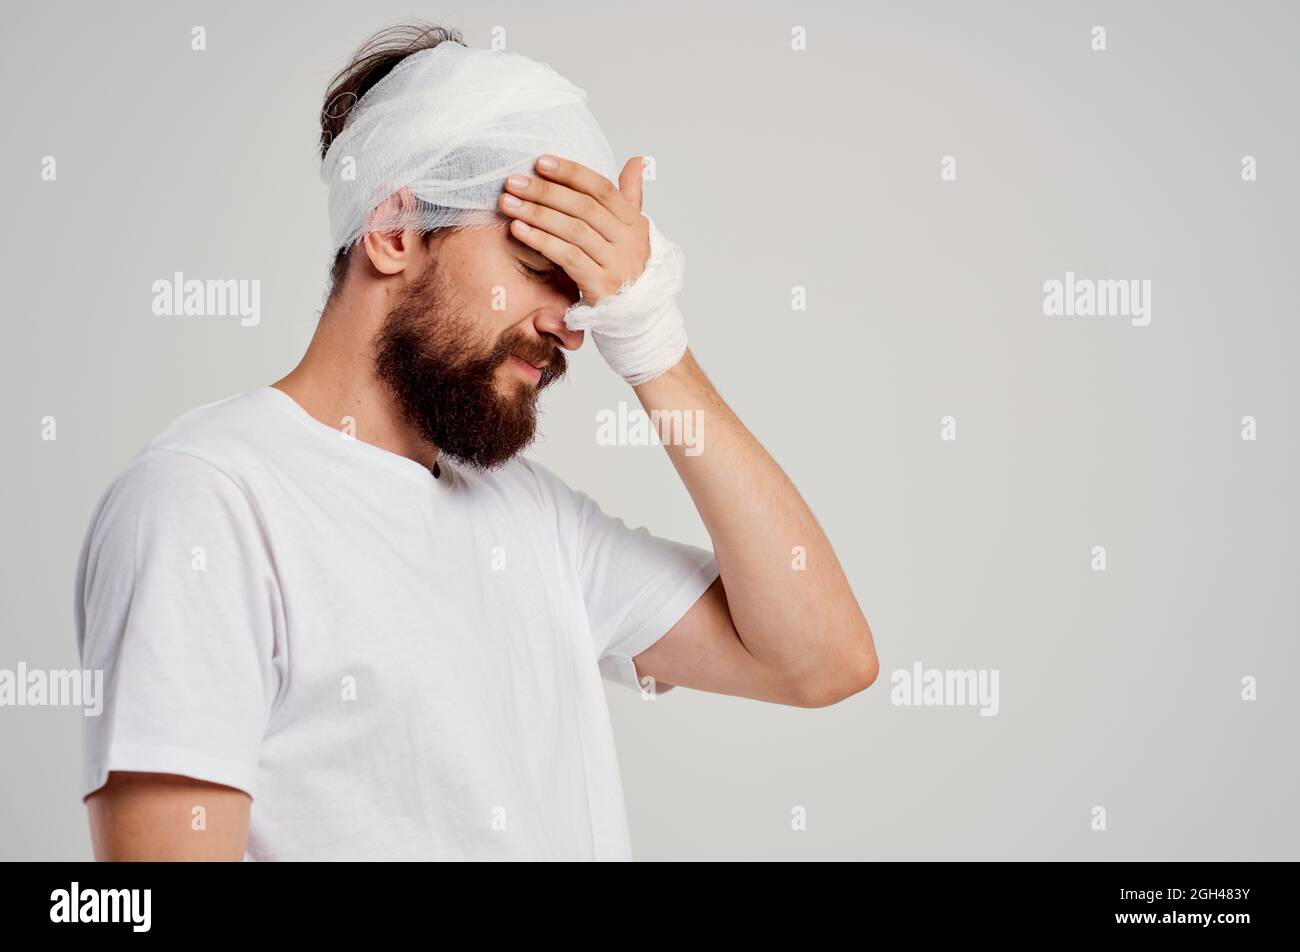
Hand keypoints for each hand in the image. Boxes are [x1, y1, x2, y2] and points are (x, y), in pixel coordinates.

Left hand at [498, 154, 688, 385]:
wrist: (641, 322)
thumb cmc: (631, 273)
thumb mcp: (635, 234)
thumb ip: (631, 197)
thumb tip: (637, 161)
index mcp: (636, 223)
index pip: (602, 189)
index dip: (571, 173)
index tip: (540, 162)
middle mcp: (629, 242)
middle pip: (584, 207)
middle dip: (545, 191)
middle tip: (514, 181)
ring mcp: (617, 265)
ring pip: (573, 230)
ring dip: (537, 214)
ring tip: (508, 204)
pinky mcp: (602, 287)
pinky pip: (568, 258)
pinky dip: (541, 242)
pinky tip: (519, 231)